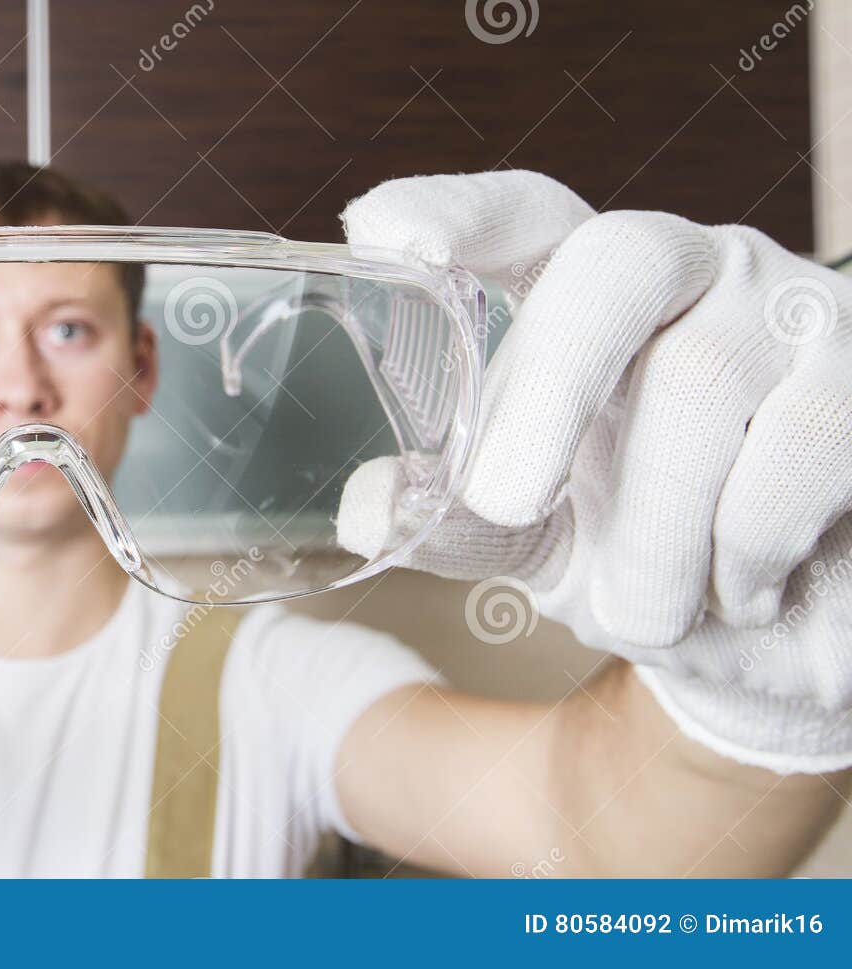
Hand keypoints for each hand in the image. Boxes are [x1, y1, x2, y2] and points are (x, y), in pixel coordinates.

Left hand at [337, 170, 851, 773]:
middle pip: (616, 263)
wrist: (777, 639)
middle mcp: (692, 273)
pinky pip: (803, 439)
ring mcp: (790, 312)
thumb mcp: (534, 541)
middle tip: (505, 499)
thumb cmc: (639, 558)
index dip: (461, 212)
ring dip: (657, 530)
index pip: (526, 216)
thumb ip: (456, 519)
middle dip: (549, 385)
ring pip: (706, 379)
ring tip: (644, 607)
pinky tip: (740, 588)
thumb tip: (366, 504)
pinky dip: (751, 541)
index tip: (385, 232)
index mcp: (587, 295)